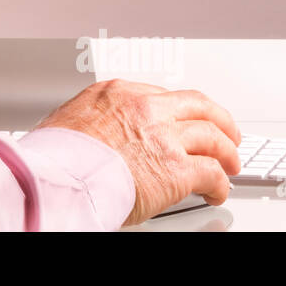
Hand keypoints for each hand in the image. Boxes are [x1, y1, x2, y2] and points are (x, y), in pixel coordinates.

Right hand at [35, 79, 241, 225]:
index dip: (179, 111)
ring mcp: (164, 136)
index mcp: (117, 93)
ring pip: (213, 137)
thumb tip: (94, 135)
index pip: (162, 95)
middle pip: (198, 106)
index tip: (184, 120)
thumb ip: (92, 121)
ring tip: (230, 165)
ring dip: (226, 153)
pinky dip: (220, 184)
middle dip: (218, 120)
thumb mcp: (67, 120)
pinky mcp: (177, 169)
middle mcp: (146, 107)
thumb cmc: (55, 157)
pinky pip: (212, 173)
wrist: (57, 178)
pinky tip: (217, 192)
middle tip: (226, 133)